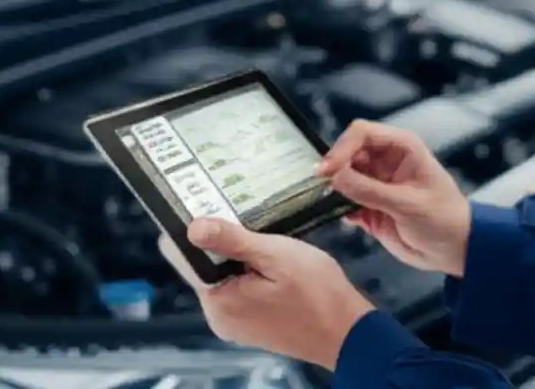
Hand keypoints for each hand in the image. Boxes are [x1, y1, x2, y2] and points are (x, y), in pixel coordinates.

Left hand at [160, 219, 373, 370]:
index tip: (208, 201)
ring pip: (224, 274)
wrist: (349, 333)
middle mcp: (220, 316)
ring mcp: (235, 322)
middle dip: (222, 239)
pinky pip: (240, 287)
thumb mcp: (276, 256)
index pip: (185, 256)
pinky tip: (272, 257)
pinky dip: (251, 270)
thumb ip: (232, 241)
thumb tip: (192, 228)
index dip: (194, 227)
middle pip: (204, 264)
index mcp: (219, 301)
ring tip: (263, 232)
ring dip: (239, 254)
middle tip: (243, 211)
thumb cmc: (318, 294)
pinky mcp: (251, 322)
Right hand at [318, 120, 471, 277]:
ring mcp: (375, 183)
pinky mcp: (369, 206)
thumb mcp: (408, 204)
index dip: (342, 147)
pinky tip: (341, 216)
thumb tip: (336, 178)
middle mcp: (385, 161)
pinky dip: (337, 206)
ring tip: (324, 200)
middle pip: (348, 152)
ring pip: (343, 176)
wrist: (455, 250)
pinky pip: (344, 200)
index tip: (329, 170)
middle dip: (333, 167)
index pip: (363, 133)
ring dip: (333, 188)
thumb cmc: (444, 219)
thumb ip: (371, 191)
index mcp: (401, 147)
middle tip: (321, 186)